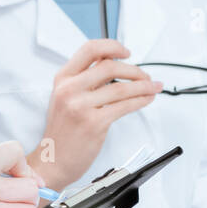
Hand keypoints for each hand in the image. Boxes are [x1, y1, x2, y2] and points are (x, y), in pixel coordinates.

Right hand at [28, 39, 162, 189]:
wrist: (53, 160)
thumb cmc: (62, 131)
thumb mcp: (65, 97)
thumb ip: (85, 80)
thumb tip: (113, 64)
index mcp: (63, 79)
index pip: (90, 50)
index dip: (112, 47)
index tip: (126, 52)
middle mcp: (69, 89)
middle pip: (110, 66)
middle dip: (134, 70)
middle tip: (145, 76)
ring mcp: (81, 106)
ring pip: (121, 88)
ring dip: (143, 86)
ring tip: (153, 87)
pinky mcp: (94, 123)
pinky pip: (125, 106)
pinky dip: (141, 100)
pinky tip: (147, 99)